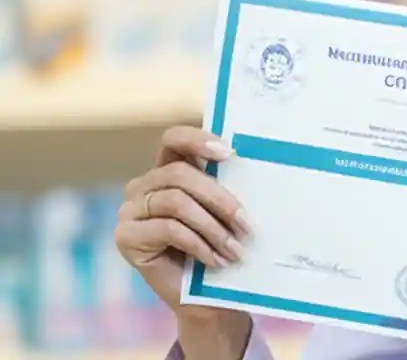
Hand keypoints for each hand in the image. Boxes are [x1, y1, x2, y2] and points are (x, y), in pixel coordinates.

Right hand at [114, 126, 250, 326]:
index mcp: (168, 170)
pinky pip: (169, 229)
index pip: (173, 139)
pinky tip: (216, 260)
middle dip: (220, 199)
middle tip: (247, 224)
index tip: (229, 152)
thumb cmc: (220, 247)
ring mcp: (130, 211)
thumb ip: (226, 186)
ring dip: (213, 228)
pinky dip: (199, 245)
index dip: (198, 139)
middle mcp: (143, 185)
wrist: (204, 296)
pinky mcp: (125, 237)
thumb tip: (250, 162)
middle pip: (180, 175)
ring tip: (236, 250)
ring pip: (176, 202)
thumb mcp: (224, 212)